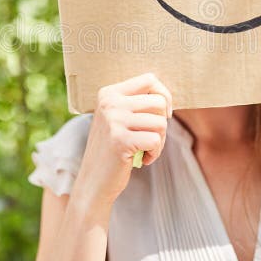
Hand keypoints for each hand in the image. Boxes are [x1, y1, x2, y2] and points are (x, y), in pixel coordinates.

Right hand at [71, 72, 172, 208]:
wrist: (93, 181)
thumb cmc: (113, 149)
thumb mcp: (118, 118)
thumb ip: (137, 104)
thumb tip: (166, 98)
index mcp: (109, 93)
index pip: (150, 79)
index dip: (164, 96)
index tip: (163, 114)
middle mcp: (110, 103)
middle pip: (159, 102)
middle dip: (162, 123)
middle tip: (150, 138)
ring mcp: (114, 120)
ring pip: (161, 122)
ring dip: (159, 141)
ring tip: (145, 150)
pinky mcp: (120, 140)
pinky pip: (155, 140)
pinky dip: (155, 153)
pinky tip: (143, 159)